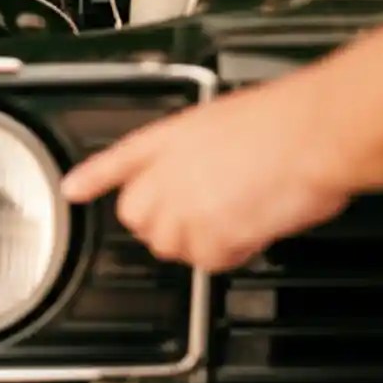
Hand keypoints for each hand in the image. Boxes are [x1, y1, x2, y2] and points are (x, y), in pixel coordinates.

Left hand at [61, 77, 353, 271]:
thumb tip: (212, 171)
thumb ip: (204, 151)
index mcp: (170, 137)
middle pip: (137, 216)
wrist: (309, 134)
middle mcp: (167, 172)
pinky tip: (253, 229)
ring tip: (236, 216)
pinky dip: (231, 253)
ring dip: (197, 240)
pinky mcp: (207, 237)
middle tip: (203, 213)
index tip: (73, 188)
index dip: (93, 177)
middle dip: (163, 222)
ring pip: (169, 245)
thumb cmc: (286, 120)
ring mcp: (183, 207)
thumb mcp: (229, 120)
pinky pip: (208, 262)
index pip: (117, 160)